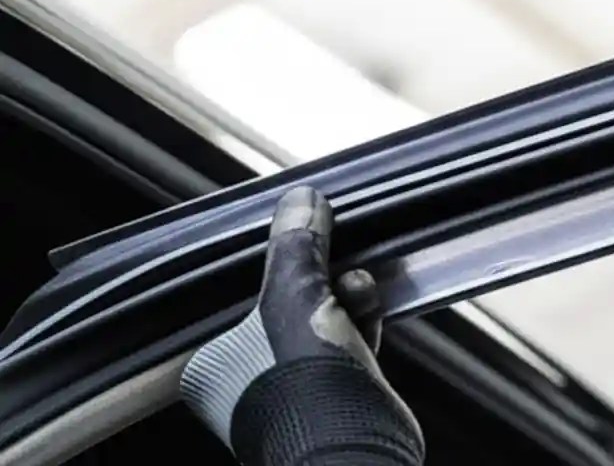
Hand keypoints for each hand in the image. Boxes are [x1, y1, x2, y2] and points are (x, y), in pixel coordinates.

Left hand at [182, 187, 423, 465]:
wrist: (353, 445)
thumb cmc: (304, 383)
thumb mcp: (294, 295)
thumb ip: (297, 247)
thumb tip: (301, 200)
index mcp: (213, 363)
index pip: (239, 295)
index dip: (276, 268)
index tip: (300, 241)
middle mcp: (247, 380)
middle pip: (286, 304)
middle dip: (320, 280)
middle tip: (333, 263)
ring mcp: (294, 388)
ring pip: (320, 322)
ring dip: (344, 297)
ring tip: (357, 289)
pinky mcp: (338, 393)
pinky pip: (347, 342)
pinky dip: (361, 322)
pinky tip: (371, 308)